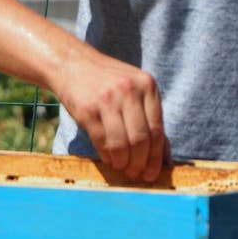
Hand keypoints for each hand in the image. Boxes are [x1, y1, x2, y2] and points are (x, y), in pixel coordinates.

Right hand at [56, 47, 169, 181]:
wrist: (72, 64)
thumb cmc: (108, 84)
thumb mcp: (134, 92)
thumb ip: (151, 120)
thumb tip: (165, 160)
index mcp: (147, 85)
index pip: (157, 130)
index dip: (156, 157)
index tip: (152, 174)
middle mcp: (129, 90)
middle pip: (141, 140)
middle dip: (139, 164)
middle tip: (135, 174)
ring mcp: (107, 99)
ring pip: (122, 144)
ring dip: (122, 163)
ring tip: (121, 167)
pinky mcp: (88, 110)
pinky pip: (102, 142)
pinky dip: (107, 156)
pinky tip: (109, 158)